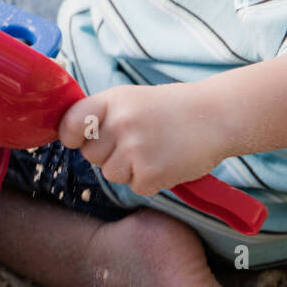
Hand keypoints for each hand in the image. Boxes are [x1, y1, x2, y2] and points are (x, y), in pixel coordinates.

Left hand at [58, 83, 226, 196]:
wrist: (217, 116)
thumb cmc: (169, 109)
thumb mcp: (130, 99)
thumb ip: (101, 115)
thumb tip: (69, 135)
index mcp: (111, 101)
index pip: (69, 125)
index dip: (72, 136)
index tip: (79, 139)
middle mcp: (119, 123)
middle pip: (90, 155)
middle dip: (108, 154)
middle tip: (137, 142)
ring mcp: (135, 149)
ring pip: (111, 174)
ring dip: (129, 169)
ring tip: (154, 150)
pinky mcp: (151, 172)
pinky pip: (135, 186)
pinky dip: (150, 181)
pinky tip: (166, 162)